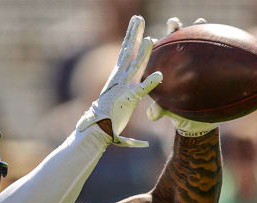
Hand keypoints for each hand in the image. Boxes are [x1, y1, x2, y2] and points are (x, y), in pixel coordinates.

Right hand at [75, 15, 162, 147]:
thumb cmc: (106, 122)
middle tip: (138, 18)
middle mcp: (119, 79)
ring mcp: (123, 88)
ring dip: (143, 52)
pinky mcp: (127, 101)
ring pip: (134, 66)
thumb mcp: (119, 107)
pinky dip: (150, 82)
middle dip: (133, 34)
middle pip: (127, 52)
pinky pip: (141, 90)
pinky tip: (159, 75)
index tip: (135, 23)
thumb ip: (130, 102)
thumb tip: (141, 124)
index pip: (124, 53)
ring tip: (151, 38)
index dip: (130, 37)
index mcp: (117, 77)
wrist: (96, 131)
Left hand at [147, 17, 219, 137]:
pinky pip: (214, 49)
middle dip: (173, 28)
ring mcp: (194, 58)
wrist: (198, 119)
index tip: (154, 39)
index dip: (154, 44)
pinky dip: (216, 40)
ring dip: (196, 27)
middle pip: (174, 39)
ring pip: (195, 39)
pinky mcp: (209, 62)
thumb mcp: (169, 111)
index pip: (157, 52)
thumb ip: (159, 110)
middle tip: (174, 24)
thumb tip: (152, 114)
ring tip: (199, 21)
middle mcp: (178, 59)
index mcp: (164, 68)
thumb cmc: (179, 112)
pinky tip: (221, 33)